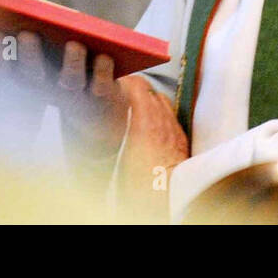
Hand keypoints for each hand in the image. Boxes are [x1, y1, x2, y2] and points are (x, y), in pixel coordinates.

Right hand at [0, 30, 127, 158]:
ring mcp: (76, 95)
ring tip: (74, 44)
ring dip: (72, 63)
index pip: (8, 69)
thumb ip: (38, 45)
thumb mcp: (49, 65)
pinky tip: (104, 56)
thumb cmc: (68, 80)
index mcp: (30, 83)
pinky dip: (103, 72)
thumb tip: (32, 14)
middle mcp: (49, 91)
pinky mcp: (103, 96)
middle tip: (26, 35)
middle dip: (30, 55)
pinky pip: (101, 86)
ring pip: (70, 80)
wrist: (101, 118)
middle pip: (35, 75)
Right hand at [115, 75, 189, 220]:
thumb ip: (111, 131)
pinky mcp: (181, 139)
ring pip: (162, 103)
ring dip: (150, 103)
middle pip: (150, 90)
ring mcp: (173, 128)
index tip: (116, 83)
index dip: (125, 81)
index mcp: (145, 120)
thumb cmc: (139, 182)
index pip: (137, 84)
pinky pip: (171, 118)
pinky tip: (151, 129)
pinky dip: (161, 118)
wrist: (163, 196)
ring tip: (136, 112)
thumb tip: (97, 126)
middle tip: (123, 97)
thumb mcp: (114, 155)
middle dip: (137, 91)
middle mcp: (162, 119)